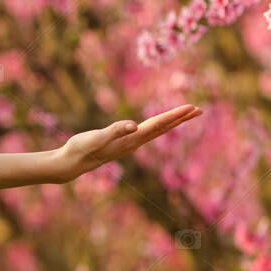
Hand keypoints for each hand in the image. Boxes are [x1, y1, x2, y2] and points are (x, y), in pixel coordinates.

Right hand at [50, 104, 201, 182]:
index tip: (191, 107)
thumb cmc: (81, 149)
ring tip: (185, 115)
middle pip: (163, 128)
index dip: (174, 115)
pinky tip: (160, 124)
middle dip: (181, 118)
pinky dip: (159, 125)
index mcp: (131, 139)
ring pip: (157, 131)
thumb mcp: (96, 138)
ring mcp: (130, 143)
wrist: (72, 163)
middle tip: (199, 109)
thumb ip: (114, 131)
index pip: (158, 125)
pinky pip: (148, 132)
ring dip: (172, 122)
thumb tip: (134, 125)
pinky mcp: (124, 142)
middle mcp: (134, 142)